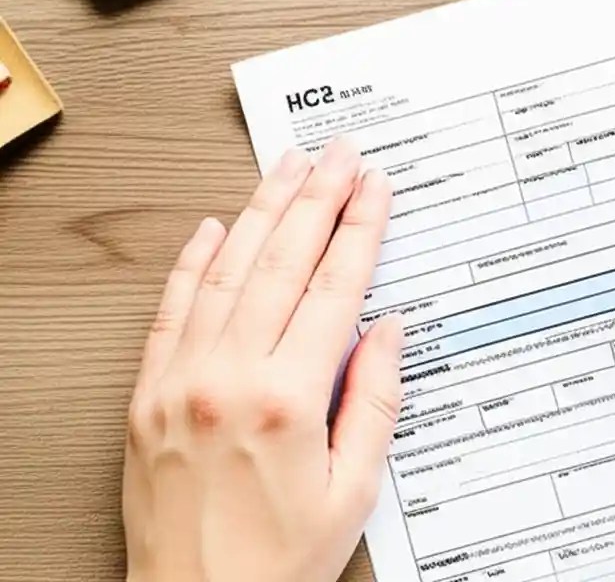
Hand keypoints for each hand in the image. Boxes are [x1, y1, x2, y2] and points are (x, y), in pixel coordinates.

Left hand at [123, 138, 402, 581]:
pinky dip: (193, 261)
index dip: (359, 229)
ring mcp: (181, 380)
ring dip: (261, 211)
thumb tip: (384, 331)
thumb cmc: (276, 563)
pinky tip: (215, 226)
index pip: (334, 288)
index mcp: (290, 400)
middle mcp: (229, 378)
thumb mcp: (353, 492)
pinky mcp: (148, 394)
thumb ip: (373, 402)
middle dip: (317, 198)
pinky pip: (171, 308)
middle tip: (339, 154)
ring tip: (287, 167)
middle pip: (282, 262)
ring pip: (227, 271)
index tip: (374, 188)